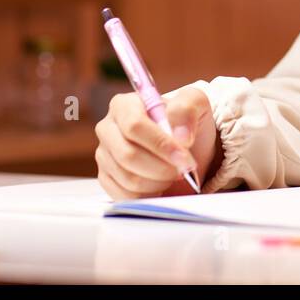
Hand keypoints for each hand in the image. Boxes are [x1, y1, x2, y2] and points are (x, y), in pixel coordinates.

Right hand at [95, 85, 221, 199]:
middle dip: (162, 167)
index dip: (160, 144)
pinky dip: (149, 195)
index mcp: (124, 105)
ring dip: (159, 182)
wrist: (183, 147)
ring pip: (129, 178)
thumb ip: (187, 110)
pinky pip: (125, 196)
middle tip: (183, 170)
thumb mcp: (196, 104)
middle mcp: (107, 128)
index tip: (183, 157)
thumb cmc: (185, 122)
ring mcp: (104, 155)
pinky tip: (161, 184)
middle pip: (128, 155)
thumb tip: (180, 136)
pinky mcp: (106, 179)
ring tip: (173, 174)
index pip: (134, 125)